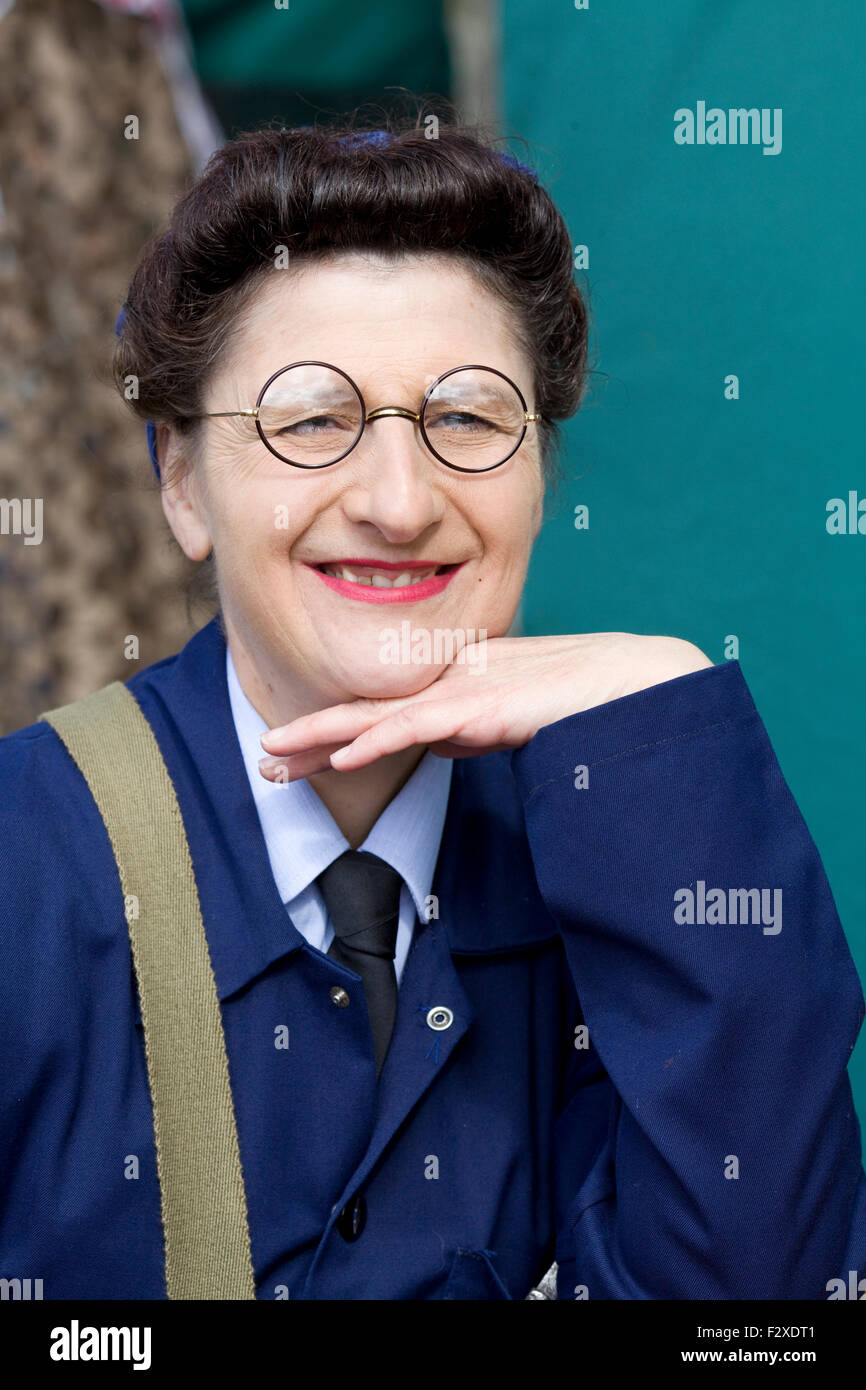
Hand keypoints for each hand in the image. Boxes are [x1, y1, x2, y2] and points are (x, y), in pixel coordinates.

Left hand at [257, 632, 712, 779]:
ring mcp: (465, 690)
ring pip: (379, 716)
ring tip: (277, 756)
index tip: (290, 759)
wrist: (633, 683)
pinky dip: (380, 739)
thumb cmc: (579, 700)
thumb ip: (469, 731)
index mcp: (455, 684)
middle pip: (367, 711)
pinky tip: (345, 755)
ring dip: (324, 738)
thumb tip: (433, 748)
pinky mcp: (484, 703)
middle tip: (263, 759)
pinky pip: (421, 725)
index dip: (332, 736)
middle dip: (311, 737)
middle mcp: (451, 682)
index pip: (382, 714)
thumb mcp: (509, 720)